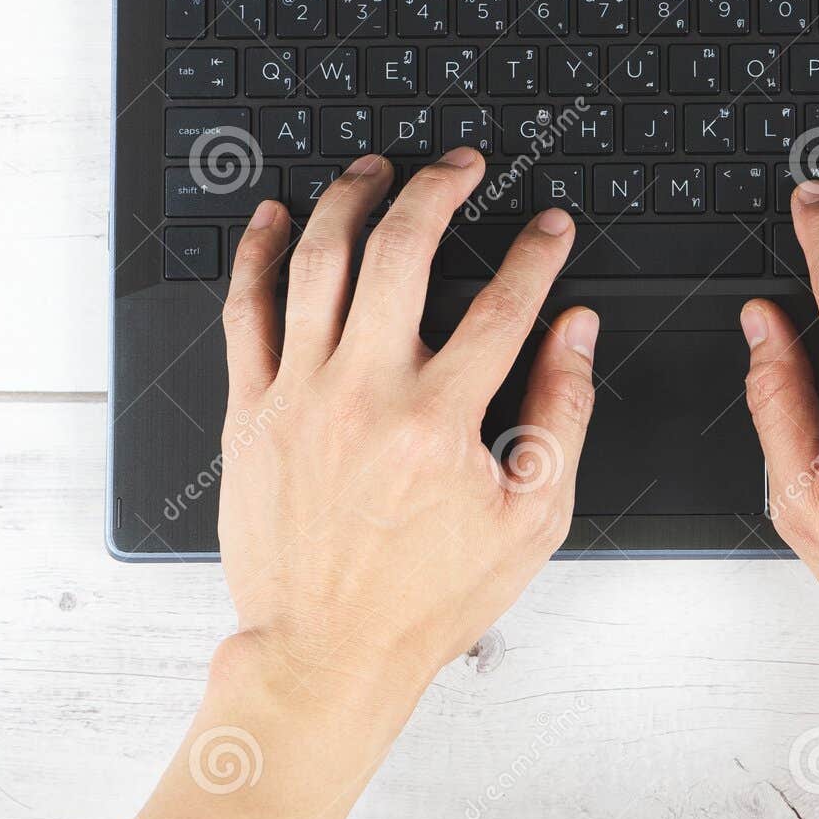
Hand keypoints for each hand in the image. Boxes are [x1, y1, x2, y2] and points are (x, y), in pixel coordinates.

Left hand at [217, 149, 597, 724]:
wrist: (326, 653)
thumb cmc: (426, 597)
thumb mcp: (530, 518)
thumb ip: (560, 412)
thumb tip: (573, 334)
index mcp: (440, 422)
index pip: (503, 306)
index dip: (537, 254)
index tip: (550, 228)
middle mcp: (366, 394)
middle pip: (403, 253)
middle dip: (439, 189)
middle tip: (460, 165)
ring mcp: (299, 397)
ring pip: (319, 263)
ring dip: (351, 200)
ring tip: (377, 168)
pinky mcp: (251, 412)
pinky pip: (245, 311)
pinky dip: (257, 254)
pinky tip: (274, 217)